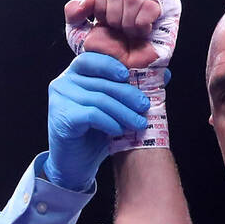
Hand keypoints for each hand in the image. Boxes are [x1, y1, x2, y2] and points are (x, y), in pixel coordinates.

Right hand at [43, 53, 150, 190]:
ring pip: (100, 99)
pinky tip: (119, 130)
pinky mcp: (62, 116)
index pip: (93, 58)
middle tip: (145, 107)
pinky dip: (110, 122)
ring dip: (123, 112)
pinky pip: (92, 114)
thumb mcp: (114, 109)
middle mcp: (64, 82)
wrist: (74, 165)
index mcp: (76, 74)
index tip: (129, 77)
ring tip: (138, 123)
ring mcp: (60, 99)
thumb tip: (164, 75)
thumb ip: (132, 89)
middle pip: (102, 82)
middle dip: (128, 95)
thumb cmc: (93, 135)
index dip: (112, 65)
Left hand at [64, 0, 164, 67]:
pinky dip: (142, 25)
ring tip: (132, 35)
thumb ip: (73, 14)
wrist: (125, 74)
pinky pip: (150, 6)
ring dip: (128, 24)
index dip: (100, 11)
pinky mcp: (167, 4)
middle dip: (114, 19)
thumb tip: (86, 1)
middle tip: (121, 32)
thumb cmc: (107, 54)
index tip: (105, 26)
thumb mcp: (80, 35)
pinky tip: (144, 33)